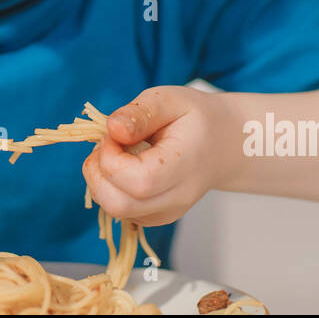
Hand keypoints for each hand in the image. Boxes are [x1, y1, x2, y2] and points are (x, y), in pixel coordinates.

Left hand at [83, 86, 238, 225]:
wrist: (221, 144)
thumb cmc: (195, 119)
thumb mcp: (170, 100)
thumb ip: (140, 113)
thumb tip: (113, 129)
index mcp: (185, 167)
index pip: (138, 182)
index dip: (111, 158)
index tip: (114, 133)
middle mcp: (176, 198)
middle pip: (119, 205)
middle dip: (97, 172)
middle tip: (109, 144)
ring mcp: (166, 213)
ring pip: (114, 210)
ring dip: (101, 179)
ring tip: (117, 152)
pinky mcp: (154, 217)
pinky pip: (119, 210)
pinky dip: (109, 188)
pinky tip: (124, 166)